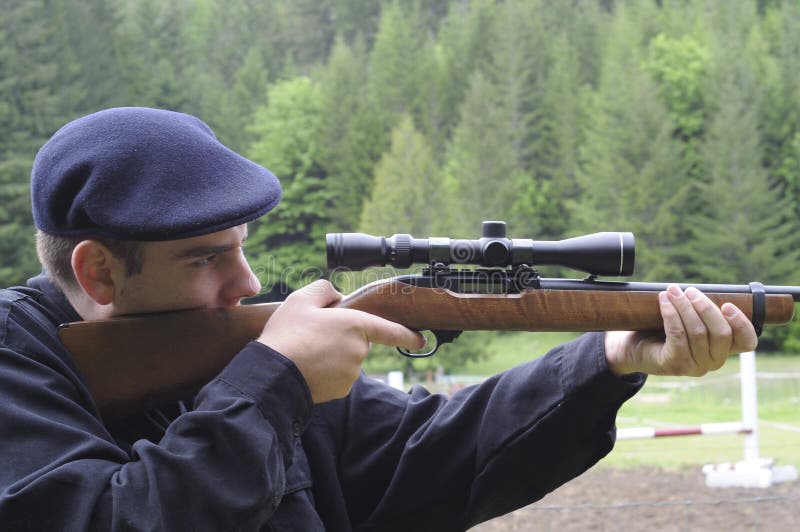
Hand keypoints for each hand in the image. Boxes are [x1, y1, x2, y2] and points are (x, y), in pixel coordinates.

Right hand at [257, 279, 424, 402]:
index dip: (408, 335)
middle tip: (314, 335)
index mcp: (356, 325)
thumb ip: (325, 290)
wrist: (273, 373)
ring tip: (307, 351)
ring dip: (333, 355)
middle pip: (358, 341)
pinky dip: (327, 371)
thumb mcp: (302, 299)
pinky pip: (338, 376)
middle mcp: (360, 350)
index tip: (422, 339)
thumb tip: (337, 297)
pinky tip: (309, 366)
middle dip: (342, 337)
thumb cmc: (287, 334)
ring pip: (347, 359)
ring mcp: (352, 372)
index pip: (391, 331)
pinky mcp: (341, 389)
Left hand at [605, 285, 757, 376]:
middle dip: (706, 307)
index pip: (747, 342)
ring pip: (698, 332)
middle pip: (721, 333)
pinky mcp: (675, 364)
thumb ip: (702, 310)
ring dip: (684, 307)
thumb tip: (701, 290)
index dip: (742, 324)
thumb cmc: (663, 330)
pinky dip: (671, 314)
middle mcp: (714, 361)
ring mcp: (695, 366)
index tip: (728, 305)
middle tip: (690, 290)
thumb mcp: (689, 319)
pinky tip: (664, 300)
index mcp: (724, 349)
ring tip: (673, 291)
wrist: (634, 348)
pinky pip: (677, 335)